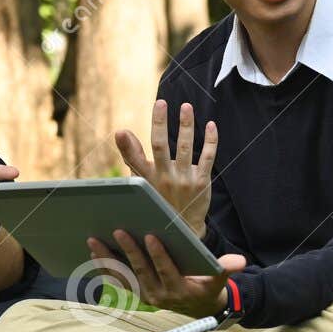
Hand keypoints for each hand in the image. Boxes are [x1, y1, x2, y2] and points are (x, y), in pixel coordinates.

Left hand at [90, 230, 244, 319]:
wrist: (198, 310)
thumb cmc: (208, 287)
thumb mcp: (219, 280)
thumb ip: (226, 269)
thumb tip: (240, 262)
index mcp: (179, 290)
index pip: (167, 270)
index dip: (158, 254)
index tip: (151, 236)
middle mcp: (159, 296)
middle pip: (141, 270)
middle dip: (129, 250)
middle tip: (119, 230)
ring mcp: (144, 296)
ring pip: (123, 276)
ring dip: (107, 258)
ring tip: (94, 240)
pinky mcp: (135, 293)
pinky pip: (117, 279)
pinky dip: (104, 266)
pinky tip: (93, 251)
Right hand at [115, 100, 217, 235]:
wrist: (183, 228)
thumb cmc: (159, 198)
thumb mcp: (142, 181)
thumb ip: (133, 156)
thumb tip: (121, 131)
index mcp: (146, 180)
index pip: (134, 159)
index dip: (127, 145)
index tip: (121, 130)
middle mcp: (164, 179)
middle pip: (160, 147)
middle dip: (160, 124)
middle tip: (161, 103)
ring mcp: (184, 181)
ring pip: (185, 148)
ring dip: (186, 126)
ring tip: (186, 107)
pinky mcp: (202, 182)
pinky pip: (207, 157)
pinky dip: (210, 141)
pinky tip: (211, 126)